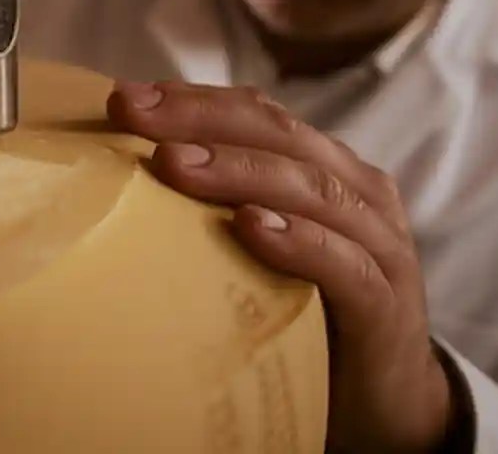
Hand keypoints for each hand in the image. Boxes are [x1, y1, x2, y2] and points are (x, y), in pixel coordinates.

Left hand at [108, 81, 456, 452]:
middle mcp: (355, 192)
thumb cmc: (307, 312)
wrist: (387, 400)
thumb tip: (110, 187)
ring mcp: (378, 244)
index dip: (191, 99)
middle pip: (278, 135)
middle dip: (200, 119)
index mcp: (321, 168)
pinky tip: (251, 227)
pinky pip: (344, 263)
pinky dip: (298, 240)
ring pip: (311, 188)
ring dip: (238, 170)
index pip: (255, 114)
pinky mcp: (386, 305)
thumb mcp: (256, 250)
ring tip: (175, 163)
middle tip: (133, 114)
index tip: (123, 97)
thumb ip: (211, 212)